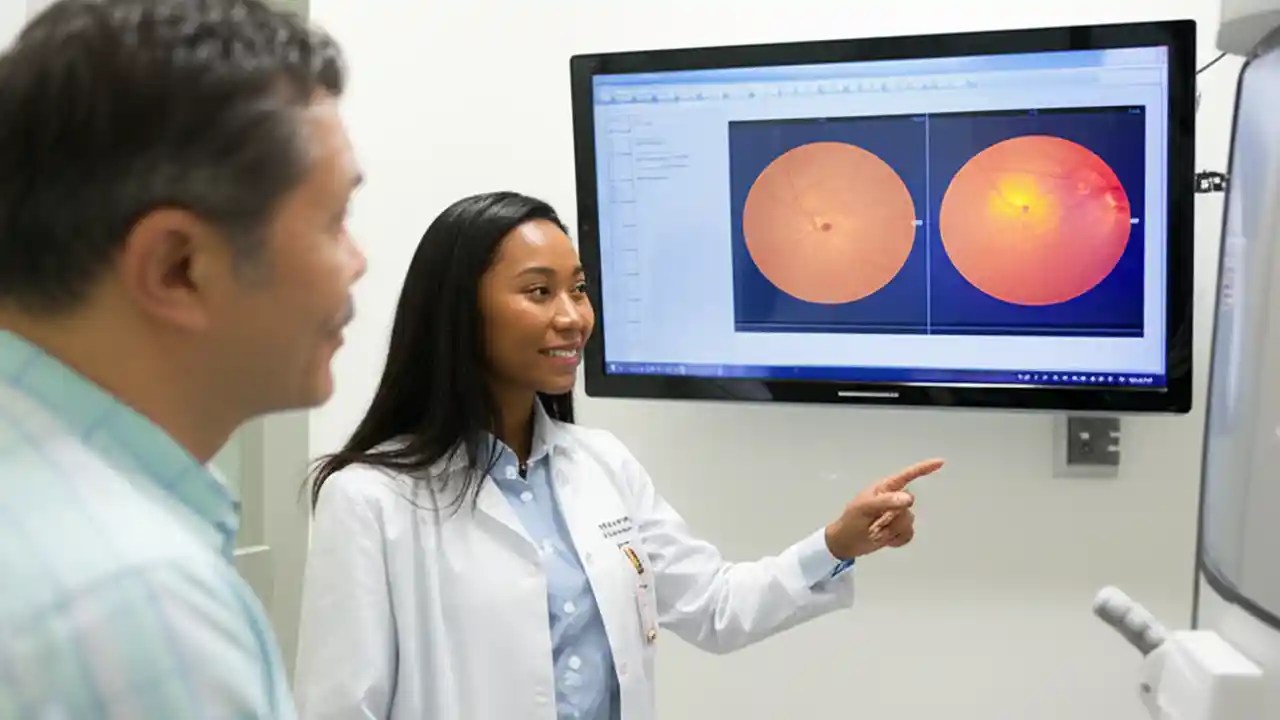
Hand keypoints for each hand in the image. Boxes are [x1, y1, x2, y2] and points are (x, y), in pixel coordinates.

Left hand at [823, 459, 943, 559]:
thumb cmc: (852, 521)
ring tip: (876, 531)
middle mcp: (894, 500)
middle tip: (875, 522)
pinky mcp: (900, 531)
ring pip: (909, 522)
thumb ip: (886, 501)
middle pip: (908, 505)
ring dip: (891, 530)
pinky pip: (908, 534)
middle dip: (893, 517)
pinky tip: (884, 539)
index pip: (908, 476)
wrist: (847, 544)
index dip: (924, 468)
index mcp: (885, 488)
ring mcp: (898, 516)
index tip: (940, 463)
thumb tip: (909, 499)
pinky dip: (896, 539)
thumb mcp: (865, 508)